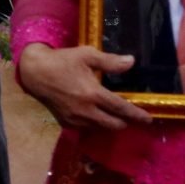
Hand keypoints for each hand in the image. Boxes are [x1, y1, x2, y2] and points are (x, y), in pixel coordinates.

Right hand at [15, 44, 152, 129]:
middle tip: (128, 114)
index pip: (121, 109)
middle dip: (124, 122)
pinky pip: (86, 128)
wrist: (35, 72)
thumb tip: (131, 62)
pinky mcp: (66, 122)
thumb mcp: (87, 55)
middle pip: (113, 125)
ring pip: (100, 128)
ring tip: (111, 114)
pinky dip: (94, 124)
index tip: (149, 119)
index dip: (137, 115)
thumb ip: (110, 61)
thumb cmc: (62, 61)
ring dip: (109, 123)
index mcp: (93, 94)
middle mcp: (86, 111)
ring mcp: (75, 119)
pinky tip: (93, 114)